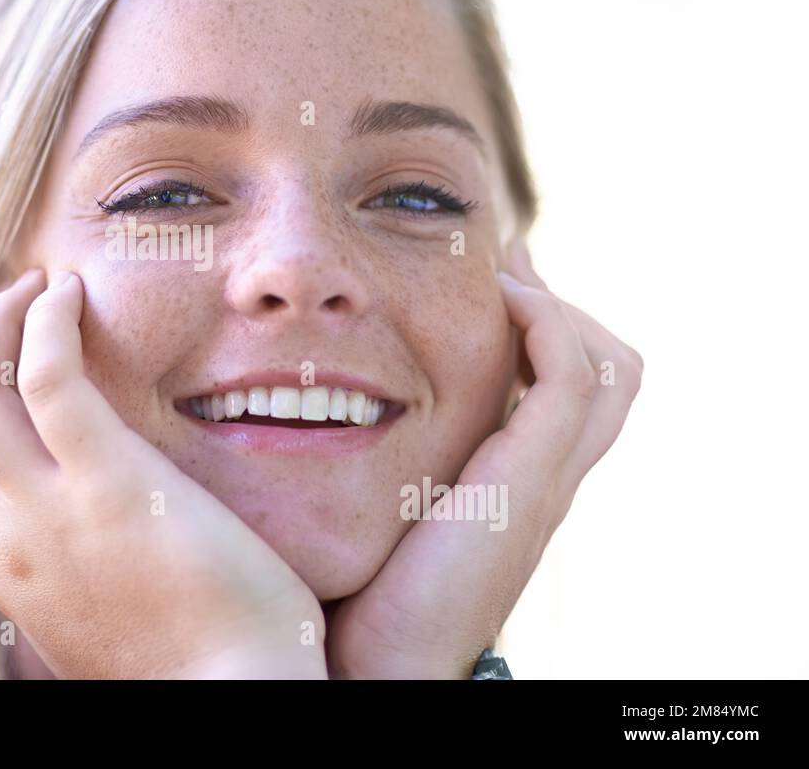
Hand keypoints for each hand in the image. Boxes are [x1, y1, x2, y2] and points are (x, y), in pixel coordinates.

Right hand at [0, 267, 328, 678]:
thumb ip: (65, 556)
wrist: (237, 701)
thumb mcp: (94, 609)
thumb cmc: (192, 656)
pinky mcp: (111, 487)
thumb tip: (72, 513)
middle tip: (9, 299)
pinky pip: (50, 379)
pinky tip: (71, 293)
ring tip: (39, 285)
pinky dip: (46, 321)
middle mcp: (1, 537)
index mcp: (0, 563)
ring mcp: (46, 514)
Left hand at [324, 242, 642, 677]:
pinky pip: (568, 377)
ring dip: (556, 305)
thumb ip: (382, 462)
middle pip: (609, 371)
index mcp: (518, 482)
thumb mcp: (380, 506)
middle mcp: (546, 478)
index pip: (570, 387)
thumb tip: (317, 410)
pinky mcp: (530, 479)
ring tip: (498, 271)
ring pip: (608, 366)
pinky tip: (494, 296)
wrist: (378, 661)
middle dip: (560, 305)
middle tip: (500, 264)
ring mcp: (545, 479)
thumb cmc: (360, 593)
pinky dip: (543, 321)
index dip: (542, 327)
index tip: (488, 280)